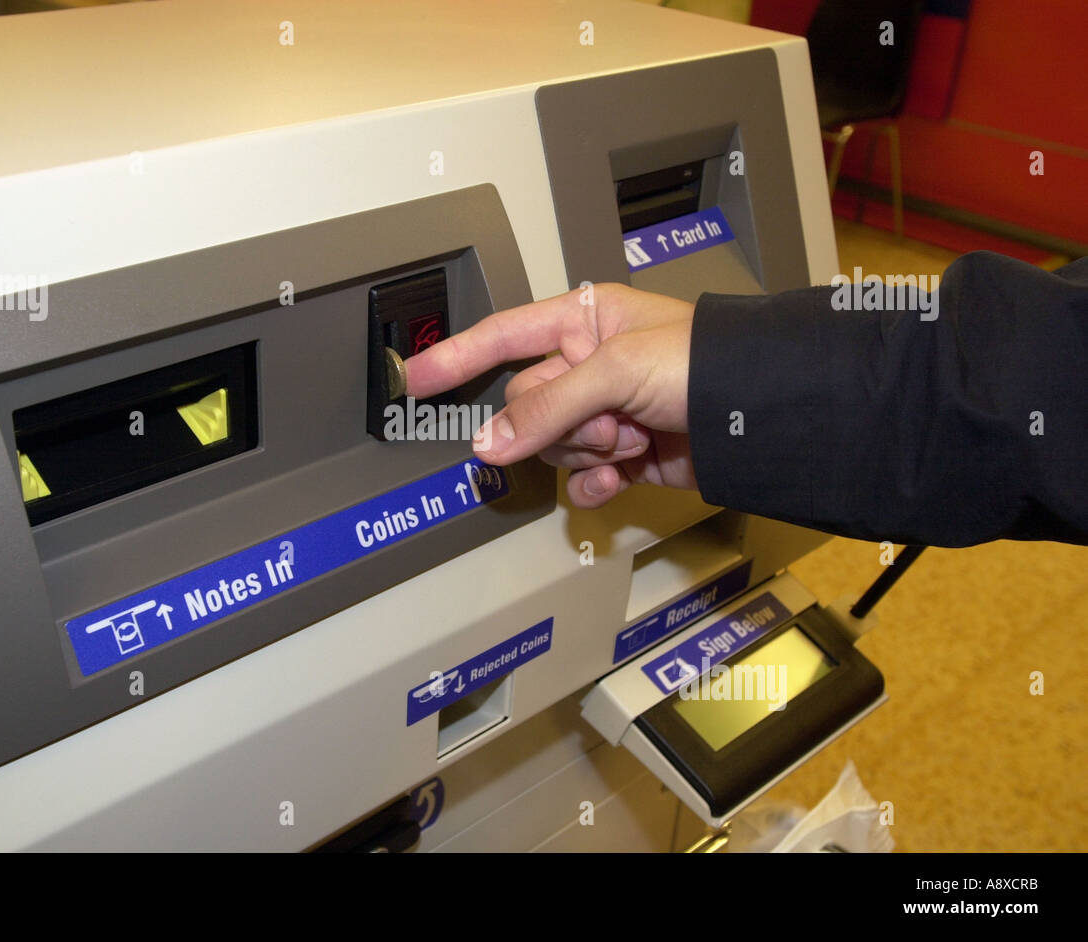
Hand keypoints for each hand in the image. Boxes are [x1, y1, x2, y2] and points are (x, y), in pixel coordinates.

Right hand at [405, 283, 696, 507]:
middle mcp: (588, 365)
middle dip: (561, 422)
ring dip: (587, 452)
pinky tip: (621, 478)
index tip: (415, 378)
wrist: (764, 416)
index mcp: (583, 321)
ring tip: (631, 440)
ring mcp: (604, 414)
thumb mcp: (615, 370)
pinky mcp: (622, 458)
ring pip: (549, 445)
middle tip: (605, 421)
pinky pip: (578, 479)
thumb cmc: (705, 364)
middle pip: (525, 404)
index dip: (457, 357)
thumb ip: (545, 407)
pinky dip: (595, 484)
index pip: (502, 337)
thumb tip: (488, 442)